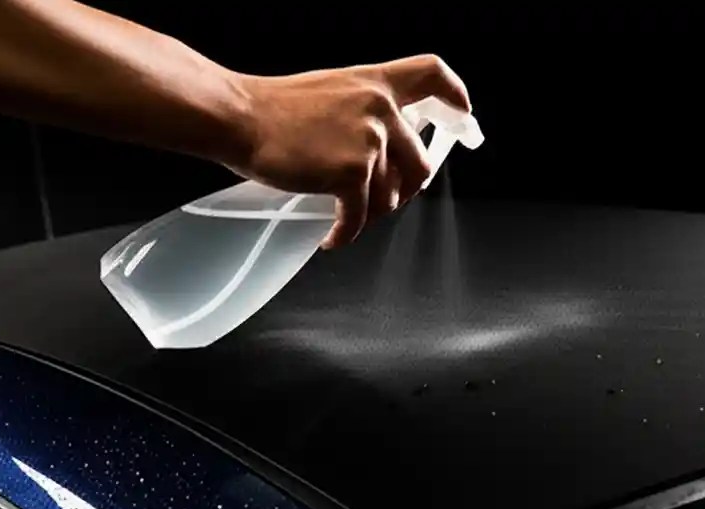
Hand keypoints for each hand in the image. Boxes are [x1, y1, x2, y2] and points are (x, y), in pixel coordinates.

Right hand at [222, 54, 471, 248]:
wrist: (239, 117)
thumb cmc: (274, 109)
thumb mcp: (332, 92)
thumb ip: (365, 110)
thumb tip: (385, 147)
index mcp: (376, 83)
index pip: (432, 76)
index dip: (455, 98)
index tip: (465, 119)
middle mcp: (381, 109)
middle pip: (422, 162)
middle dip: (405, 188)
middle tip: (383, 198)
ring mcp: (369, 142)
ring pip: (392, 195)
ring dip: (372, 212)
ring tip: (347, 213)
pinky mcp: (351, 173)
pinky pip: (361, 217)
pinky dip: (346, 233)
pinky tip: (333, 237)